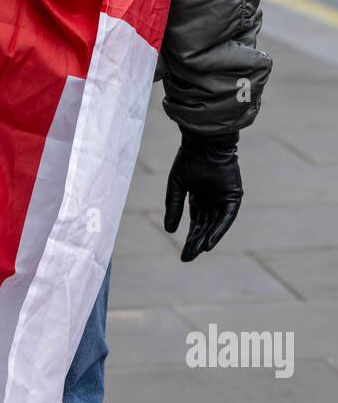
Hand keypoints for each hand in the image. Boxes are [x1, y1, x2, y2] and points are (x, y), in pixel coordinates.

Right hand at [164, 129, 242, 261]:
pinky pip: (226, 218)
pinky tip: (209, 242)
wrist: (204, 144)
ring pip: (215, 225)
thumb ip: (174, 208)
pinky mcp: (233, 198)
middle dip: (196, 243)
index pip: (196, 224)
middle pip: (205, 227)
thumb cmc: (189, 160)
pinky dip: (218, 230)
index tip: (183, 254)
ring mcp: (223, 200)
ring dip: (207, 239)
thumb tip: (170, 231)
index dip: (189, 239)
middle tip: (187, 258)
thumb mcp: (177, 188)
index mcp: (199, 198)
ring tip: (196, 253)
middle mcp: (212, 201)